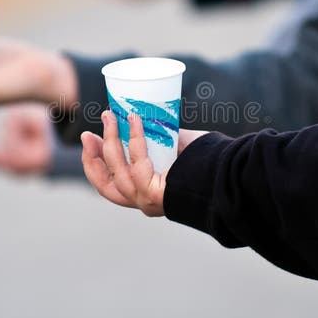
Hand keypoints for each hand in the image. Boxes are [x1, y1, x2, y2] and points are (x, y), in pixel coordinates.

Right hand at [81, 110, 206, 216]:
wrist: (228, 174)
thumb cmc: (206, 161)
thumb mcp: (172, 147)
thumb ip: (156, 137)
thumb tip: (139, 116)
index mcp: (145, 192)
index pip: (110, 184)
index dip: (95, 163)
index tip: (90, 139)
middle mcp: (143, 201)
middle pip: (105, 184)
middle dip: (92, 157)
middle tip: (88, 132)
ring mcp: (147, 201)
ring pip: (117, 171)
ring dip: (110, 141)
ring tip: (110, 116)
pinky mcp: (154, 196)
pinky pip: (137, 163)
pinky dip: (134, 138)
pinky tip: (135, 119)